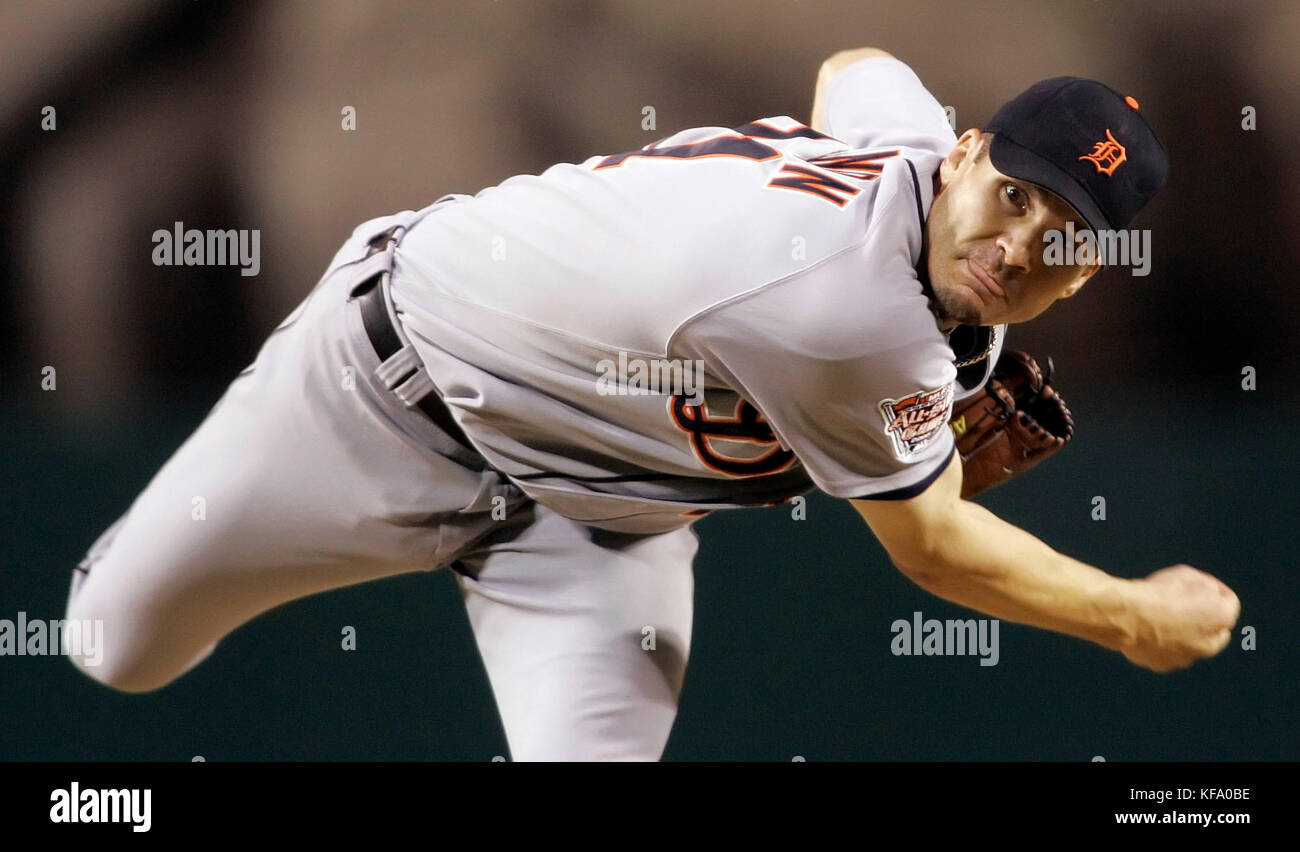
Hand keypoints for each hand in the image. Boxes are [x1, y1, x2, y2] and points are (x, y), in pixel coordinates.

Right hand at [1119, 565, 1240, 671]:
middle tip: (1185, 605)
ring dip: (1182, 634)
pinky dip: (1160, 643)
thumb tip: (1205, 595)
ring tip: (1159, 615)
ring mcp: (1184, 658)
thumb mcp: (1188, 576)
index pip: (1229, 602)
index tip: (1199, 583)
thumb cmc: (1157, 592)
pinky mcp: (1161, 665)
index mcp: (1222, 618)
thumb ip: (1204, 588)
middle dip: (1205, 620)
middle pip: (1214, 632)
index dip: (1215, 589)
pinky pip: (1165, 653)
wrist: (1127, 615)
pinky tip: (1145, 628)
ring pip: (1189, 645)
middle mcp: (1209, 644)